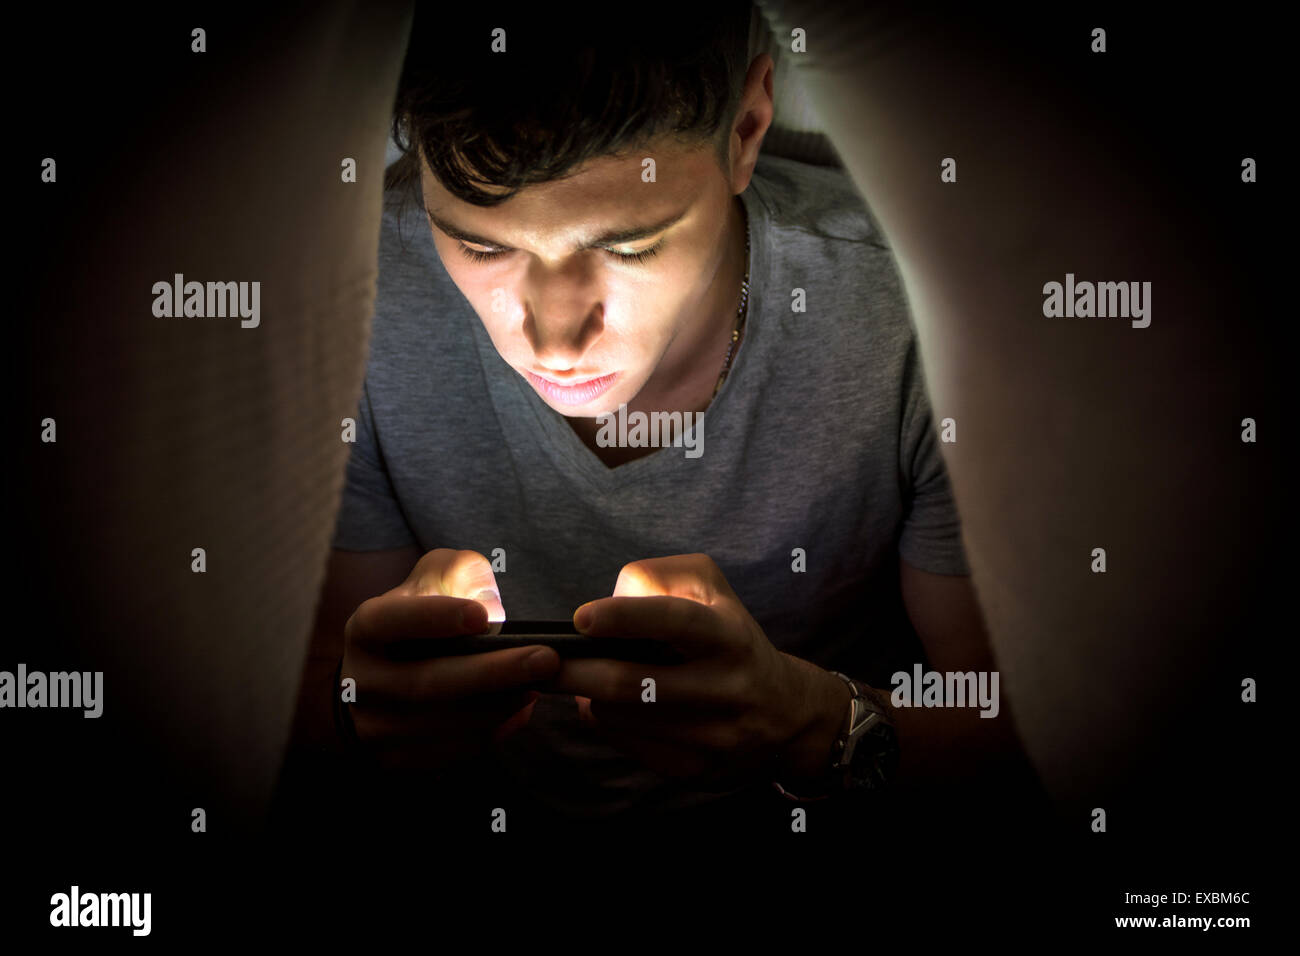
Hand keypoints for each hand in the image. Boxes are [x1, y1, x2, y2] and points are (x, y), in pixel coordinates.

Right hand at [341, 548, 561, 770]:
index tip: (482, 617)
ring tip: (538, 682)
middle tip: (545, 659)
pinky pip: (452, 750)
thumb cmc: (424, 617)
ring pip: (443, 723)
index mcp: (365, 630)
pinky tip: (520, 707)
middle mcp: (361, 681)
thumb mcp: (436, 579)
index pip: (389, 622)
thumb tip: (489, 611)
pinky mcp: (397, 758)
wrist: (389, 673)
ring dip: (499, 704)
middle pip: (426, 683)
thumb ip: (459, 574)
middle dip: (492, 672)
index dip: (434, 619)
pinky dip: (491, 730)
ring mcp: (376, 726)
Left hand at [542, 554, 848, 791]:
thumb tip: (609, 601)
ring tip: (578, 677)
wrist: (786, 714)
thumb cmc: (731, 639)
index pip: (675, 622)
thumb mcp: (712, 591)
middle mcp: (726, 687)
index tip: (580, 619)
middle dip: (576, 671)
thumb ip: (660, 579)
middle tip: (541, 660)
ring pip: (621, 717)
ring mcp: (711, 735)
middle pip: (632, 683)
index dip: (625, 617)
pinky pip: (627, 744)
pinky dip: (605, 721)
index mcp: (730, 636)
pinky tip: (606, 705)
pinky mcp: (695, 769)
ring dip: (586, 695)